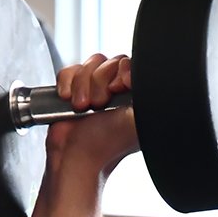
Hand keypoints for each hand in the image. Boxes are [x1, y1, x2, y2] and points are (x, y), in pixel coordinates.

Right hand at [49, 53, 139, 175]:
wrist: (75, 155)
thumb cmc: (106, 144)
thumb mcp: (137, 119)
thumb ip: (149, 98)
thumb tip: (150, 80)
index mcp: (136, 98)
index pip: (132, 65)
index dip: (122, 72)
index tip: (118, 88)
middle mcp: (117, 92)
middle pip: (110, 61)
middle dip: (99, 82)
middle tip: (98, 104)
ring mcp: (95, 90)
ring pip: (90, 64)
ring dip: (82, 85)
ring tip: (83, 107)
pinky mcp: (74, 91)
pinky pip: (70, 70)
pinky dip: (67, 84)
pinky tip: (70, 101)